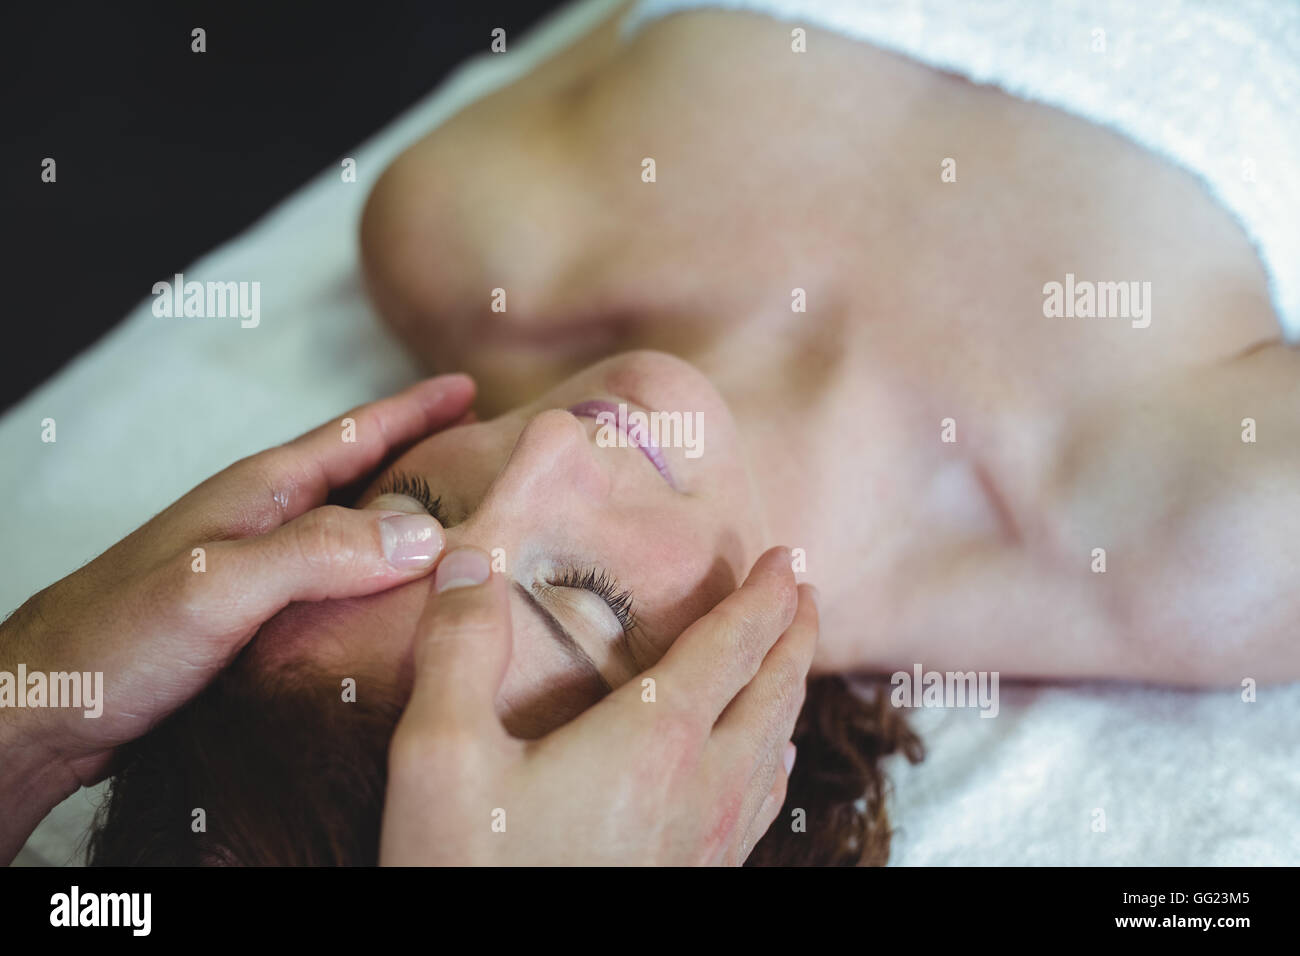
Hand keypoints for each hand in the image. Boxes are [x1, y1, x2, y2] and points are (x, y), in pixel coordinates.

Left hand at [0, 374, 472, 860]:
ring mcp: (256, 569)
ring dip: (406, 523)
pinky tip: (399, 604)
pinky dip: (379, 580)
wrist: (40, 708)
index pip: (355, 434)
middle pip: (361, 476)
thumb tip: (427, 536)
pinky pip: (337, 583)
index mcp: (260, 493)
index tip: (470, 387)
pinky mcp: (254, 618)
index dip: (416, 409)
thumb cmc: (113, 640)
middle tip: (488, 454)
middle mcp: (263, 522)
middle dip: (424, 457)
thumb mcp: (219, 585)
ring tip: (463, 526)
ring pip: (352, 532)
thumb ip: (319, 554)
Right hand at [380, 545, 816, 865]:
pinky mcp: (696, 882)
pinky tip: (768, 764)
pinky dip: (775, 757)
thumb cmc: (472, 873)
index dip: (765, 596)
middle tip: (806, 593)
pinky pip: (760, 803)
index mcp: (654, 738)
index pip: (732, 645)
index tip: (789, 558)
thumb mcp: (440, 757)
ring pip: (777, 747)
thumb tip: (470, 560)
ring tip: (792, 662)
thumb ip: (459, 650)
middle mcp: (702, 787)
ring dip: (789, 690)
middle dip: (794, 634)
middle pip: (773, 691)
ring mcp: (708, 843)